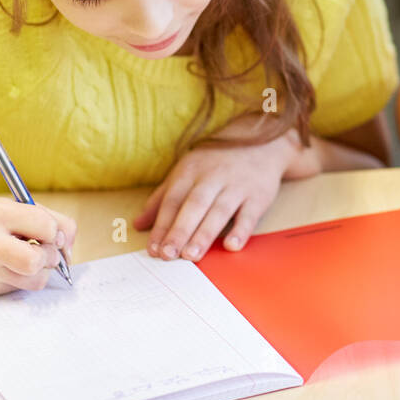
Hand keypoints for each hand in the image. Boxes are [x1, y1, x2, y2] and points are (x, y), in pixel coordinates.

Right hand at [0, 197, 76, 294]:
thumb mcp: (10, 205)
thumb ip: (47, 218)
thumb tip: (69, 243)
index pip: (45, 226)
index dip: (56, 232)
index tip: (51, 233)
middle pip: (36, 261)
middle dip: (50, 257)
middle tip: (44, 251)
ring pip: (34, 281)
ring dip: (40, 271)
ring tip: (27, 258)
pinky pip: (19, 288)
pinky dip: (22, 278)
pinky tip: (8, 266)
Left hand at [134, 125, 307, 260]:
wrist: (261, 143)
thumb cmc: (217, 163)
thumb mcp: (186, 172)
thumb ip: (162, 198)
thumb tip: (138, 224)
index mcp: (191, 172)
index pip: (173, 200)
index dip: (162, 225)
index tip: (153, 249)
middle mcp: (213, 178)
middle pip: (194, 206)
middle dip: (180, 231)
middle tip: (168, 255)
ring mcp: (237, 186)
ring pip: (219, 211)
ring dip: (204, 234)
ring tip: (191, 256)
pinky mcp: (258, 195)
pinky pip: (249, 214)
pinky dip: (241, 230)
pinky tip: (231, 246)